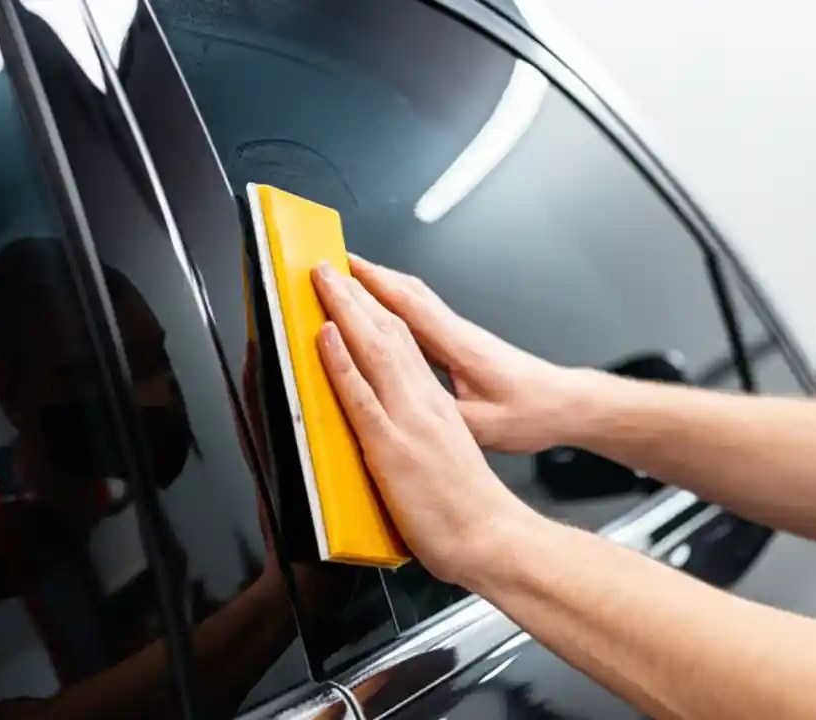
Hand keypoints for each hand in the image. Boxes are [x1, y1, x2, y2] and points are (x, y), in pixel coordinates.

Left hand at [312, 262, 527, 584]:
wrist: (493, 539)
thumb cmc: (468, 510)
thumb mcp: (442, 457)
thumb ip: (418, 436)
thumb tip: (400, 430)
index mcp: (435, 405)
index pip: (403, 342)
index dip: (375, 309)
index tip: (354, 285)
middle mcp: (424, 402)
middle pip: (387, 332)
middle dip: (355, 295)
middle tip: (327, 267)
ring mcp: (408, 421)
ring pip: (374, 349)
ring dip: (344, 309)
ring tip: (322, 279)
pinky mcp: (393, 446)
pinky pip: (360, 394)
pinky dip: (341, 360)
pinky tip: (326, 334)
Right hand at [348, 255, 577, 453]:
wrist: (564, 405)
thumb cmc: (530, 413)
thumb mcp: (482, 425)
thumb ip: (441, 411)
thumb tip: (402, 404)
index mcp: (459, 346)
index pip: (405, 306)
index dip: (368, 286)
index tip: (336, 271)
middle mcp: (457, 332)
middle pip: (403, 291)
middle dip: (363, 275)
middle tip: (326, 265)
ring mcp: (458, 334)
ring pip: (411, 298)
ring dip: (377, 284)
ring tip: (344, 278)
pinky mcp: (460, 342)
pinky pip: (418, 314)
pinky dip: (392, 303)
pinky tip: (378, 310)